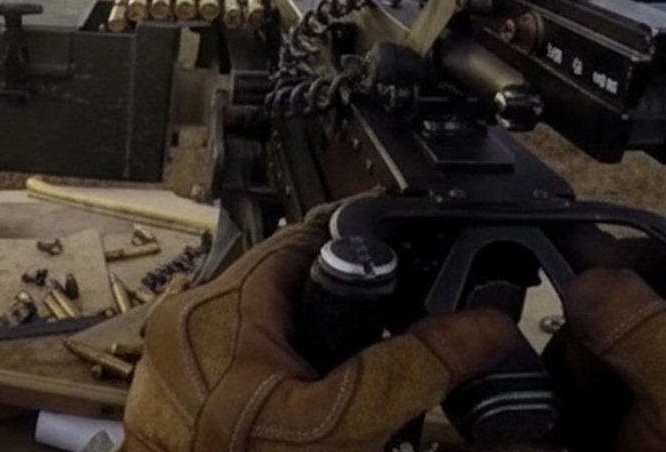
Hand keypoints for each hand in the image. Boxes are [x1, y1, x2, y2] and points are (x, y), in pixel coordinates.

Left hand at [123, 218, 526, 451]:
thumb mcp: (342, 425)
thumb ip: (412, 370)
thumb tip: (482, 328)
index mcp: (219, 308)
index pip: (304, 239)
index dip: (363, 247)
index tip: (411, 253)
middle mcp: (190, 326)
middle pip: (294, 290)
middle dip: (350, 315)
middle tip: (398, 341)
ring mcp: (183, 368)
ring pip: (275, 335)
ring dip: (326, 356)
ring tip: (368, 396)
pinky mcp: (186, 404)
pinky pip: (250, 374)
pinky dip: (294, 388)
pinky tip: (326, 424)